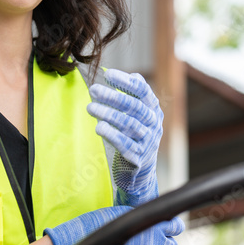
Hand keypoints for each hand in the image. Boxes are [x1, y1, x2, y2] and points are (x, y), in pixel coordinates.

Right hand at [44, 206, 183, 244]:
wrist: (85, 240)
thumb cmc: (100, 223)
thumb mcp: (123, 212)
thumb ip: (139, 216)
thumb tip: (147, 216)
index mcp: (151, 226)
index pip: (174, 226)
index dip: (173, 225)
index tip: (170, 225)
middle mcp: (153, 244)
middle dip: (167, 240)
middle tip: (159, 237)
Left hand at [87, 69, 162, 206]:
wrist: (141, 170)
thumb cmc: (136, 135)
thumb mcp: (140, 115)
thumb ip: (136, 96)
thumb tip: (133, 75)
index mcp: (153, 109)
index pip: (143, 91)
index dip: (126, 82)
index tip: (108, 74)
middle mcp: (153, 124)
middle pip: (134, 107)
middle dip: (113, 96)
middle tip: (93, 89)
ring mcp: (147, 141)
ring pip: (129, 125)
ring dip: (108, 114)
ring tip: (90, 107)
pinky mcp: (137, 158)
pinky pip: (125, 145)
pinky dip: (112, 135)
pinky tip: (99, 127)